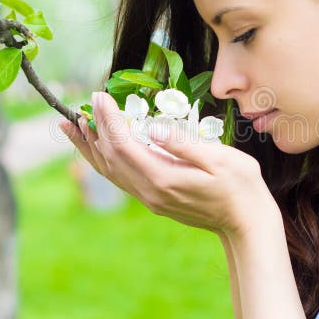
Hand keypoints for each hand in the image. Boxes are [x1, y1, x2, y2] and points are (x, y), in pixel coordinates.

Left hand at [58, 91, 278, 236]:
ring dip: (89, 147)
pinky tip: (98, 150)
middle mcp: (150, 191)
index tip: (100, 96)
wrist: (246, 222)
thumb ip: (184, 144)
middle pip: (110, 158)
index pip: (123, 145)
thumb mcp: (219, 159)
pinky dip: (103, 161)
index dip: (108, 119)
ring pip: (109, 171)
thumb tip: (154, 128)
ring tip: (72, 127)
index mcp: (164, 178)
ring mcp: (150, 199)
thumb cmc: (240, 186)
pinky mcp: (154, 200)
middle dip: (95, 128)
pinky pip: (120, 179)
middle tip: (85, 102)